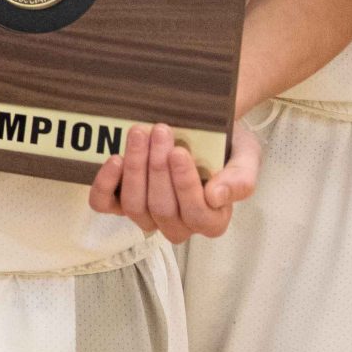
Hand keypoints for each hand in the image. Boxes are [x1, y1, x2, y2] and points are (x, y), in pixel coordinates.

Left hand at [88, 117, 257, 240]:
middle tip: (160, 131)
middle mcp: (178, 224)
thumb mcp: (246, 157)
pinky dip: (105, 184)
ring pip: (135, 206)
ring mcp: (147, 215)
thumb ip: (240, 179)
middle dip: (158, 167)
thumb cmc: (226, 145)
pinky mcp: (120, 202)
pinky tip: (115, 159)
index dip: (185, 185)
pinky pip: (105, 205)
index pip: (197, 214)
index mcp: (212, 220)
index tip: (180, 152)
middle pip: (163, 208)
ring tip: (140, 134)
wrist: (204, 127)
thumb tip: (216, 198)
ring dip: (135, 167)